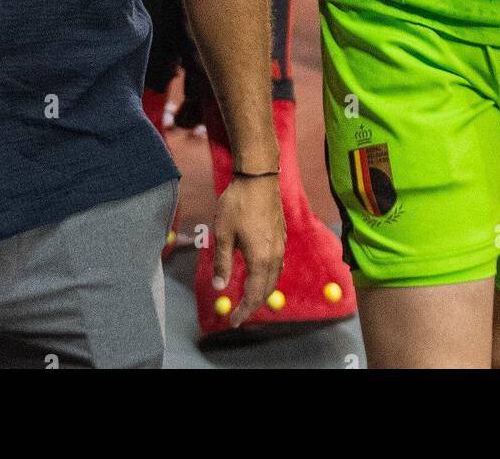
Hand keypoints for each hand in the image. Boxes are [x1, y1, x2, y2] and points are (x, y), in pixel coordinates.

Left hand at [212, 174, 285, 327]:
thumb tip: (218, 288)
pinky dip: (268, 278)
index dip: (244, 311)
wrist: (258, 178)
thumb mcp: (223, 234)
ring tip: (248, 299)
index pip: (254, 295)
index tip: (233, 322)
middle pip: (267, 290)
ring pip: (275, 278)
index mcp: (261, 259)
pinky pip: (277, 265)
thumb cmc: (237, 204)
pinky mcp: (281, 236)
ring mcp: (280, 245)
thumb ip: (222, 263)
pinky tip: (259, 274)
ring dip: (262, 292)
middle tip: (239, 315)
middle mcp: (275, 256)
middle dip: (254, 305)